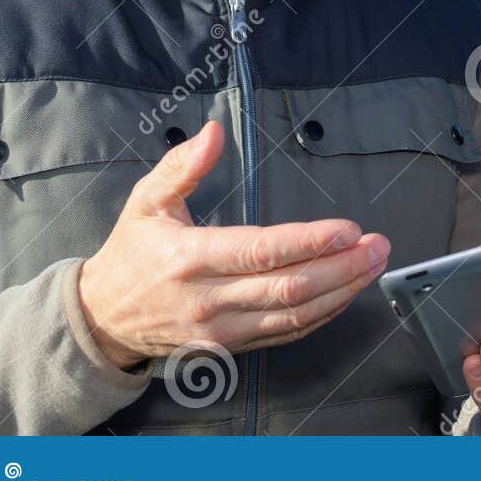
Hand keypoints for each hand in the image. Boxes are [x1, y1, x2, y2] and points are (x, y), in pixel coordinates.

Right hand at [76, 121, 390, 368]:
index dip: (309, 242)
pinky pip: (286, 334)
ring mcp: (222, 331)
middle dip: (343, 267)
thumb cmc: (131, 254)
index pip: (261, 252)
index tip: (347, 229)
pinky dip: (322, 314)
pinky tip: (346, 292)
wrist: (102, 318)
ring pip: (294, 316)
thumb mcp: (146, 200)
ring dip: (342, 291)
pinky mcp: (232, 348)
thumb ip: (182, 165)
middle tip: (378, 246)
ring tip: (373, 265)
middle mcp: (209, 300)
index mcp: (191, 258)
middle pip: (289, 288)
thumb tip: (213, 132)